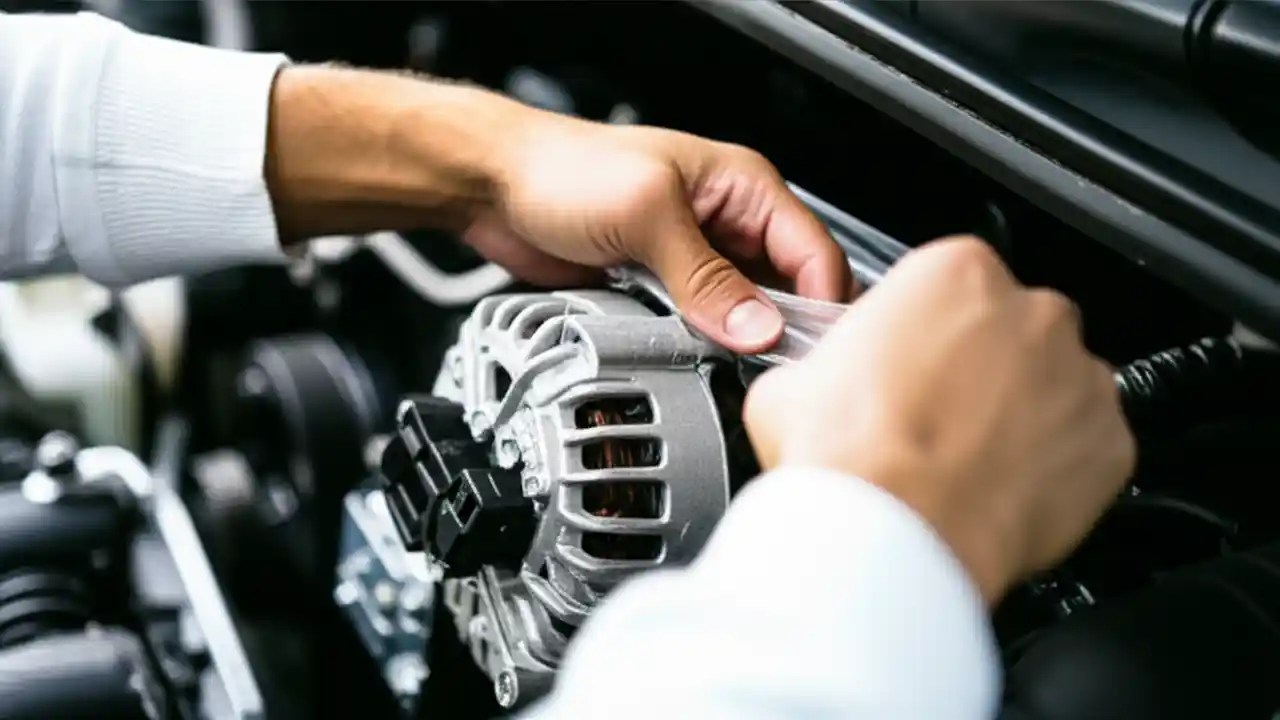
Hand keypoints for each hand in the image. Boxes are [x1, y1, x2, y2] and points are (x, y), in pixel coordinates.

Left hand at [464, 109, 851, 352]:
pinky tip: (684, 352)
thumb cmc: (565, 168)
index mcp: (744, 187)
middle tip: (766, 367)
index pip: (814, 252)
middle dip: (777, 329)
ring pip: (741, 315)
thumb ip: (705, 276)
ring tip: (719, 357)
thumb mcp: (646, 215)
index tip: (808, 351)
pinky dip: (695, 344)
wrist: (495, 186)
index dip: (820, 304)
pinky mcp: (662, 288)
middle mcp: (727, 223)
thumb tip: (758, 327)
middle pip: (784, 290)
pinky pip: (697, 327)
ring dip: (732, 340)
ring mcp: (695, 259)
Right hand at [743, 237, 1135, 603]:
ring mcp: (1082, 377)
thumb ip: (821, 367)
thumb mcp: (789, 387)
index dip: (924, 329)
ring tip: (968, 463)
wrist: (896, 537)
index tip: (907, 364)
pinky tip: (1004, 491)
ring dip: (1023, 414)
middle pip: (1012, 327)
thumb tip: (812, 385)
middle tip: (935, 417)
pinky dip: (1058, 468)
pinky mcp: (1111, 444)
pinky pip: (1088, 448)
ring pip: (1056, 385)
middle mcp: (1032, 311)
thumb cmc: (850, 458)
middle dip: (982, 367)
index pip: (950, 282)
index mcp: (955, 273)